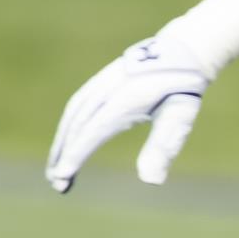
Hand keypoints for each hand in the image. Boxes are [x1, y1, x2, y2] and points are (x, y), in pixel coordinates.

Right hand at [45, 36, 212, 190]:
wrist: (181, 53)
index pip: (94, 131)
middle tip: (57, 184)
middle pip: (77, 125)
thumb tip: (152, 182)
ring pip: (72, 116)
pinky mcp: (99, 82)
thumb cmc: (183, 90)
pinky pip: (76, 107)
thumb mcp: (179, 118)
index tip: (62, 176)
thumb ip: (163, 148)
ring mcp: (100, 83)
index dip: (77, 153)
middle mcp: (107, 90)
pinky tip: (67, 144)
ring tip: (56, 170)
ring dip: (61, 143)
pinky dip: (68, 128)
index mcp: (125, 100)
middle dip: (63, 155)